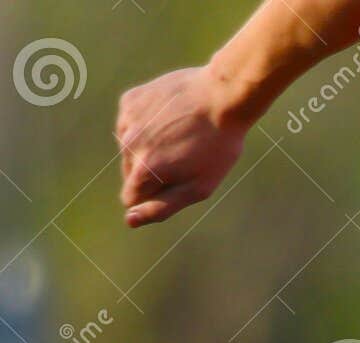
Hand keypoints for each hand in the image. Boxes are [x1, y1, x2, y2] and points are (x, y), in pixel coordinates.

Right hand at [116, 66, 248, 227]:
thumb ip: (162, 207)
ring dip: (149, 147)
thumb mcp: (199, 187)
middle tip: (184, 157)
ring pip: (129, 147)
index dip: (154, 196)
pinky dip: (146, 123)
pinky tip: (171, 118)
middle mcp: (128, 145)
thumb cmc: (218, 147)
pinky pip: (131, 122)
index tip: (177, 183)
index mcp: (144, 170)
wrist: (222, 96)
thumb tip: (129, 220)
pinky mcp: (130, 100)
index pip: (131, 198)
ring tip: (180, 136)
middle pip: (130, 173)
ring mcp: (127, 120)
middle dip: (152, 172)